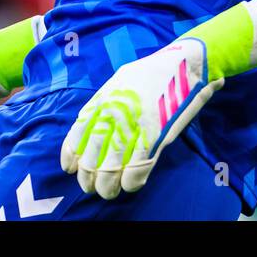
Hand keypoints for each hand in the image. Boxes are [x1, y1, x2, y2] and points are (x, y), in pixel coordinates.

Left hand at [60, 37, 221, 198]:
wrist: (185, 65)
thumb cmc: (153, 73)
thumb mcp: (119, 82)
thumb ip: (104, 103)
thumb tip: (93, 126)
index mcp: (102, 100)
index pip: (77, 134)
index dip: (71, 156)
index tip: (71, 168)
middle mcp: (112, 115)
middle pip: (90, 157)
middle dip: (88, 178)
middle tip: (91, 186)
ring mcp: (132, 127)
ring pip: (110, 169)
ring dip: (107, 187)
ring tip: (109, 191)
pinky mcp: (154, 137)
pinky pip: (136, 170)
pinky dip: (131, 183)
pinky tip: (130, 185)